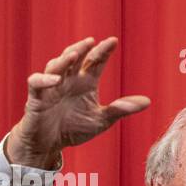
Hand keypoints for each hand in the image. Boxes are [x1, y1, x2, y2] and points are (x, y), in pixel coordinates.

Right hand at [5, 36, 149, 167]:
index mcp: (85, 82)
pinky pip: (37, 83)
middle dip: (82, 49)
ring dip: (64, 60)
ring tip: (75, 55)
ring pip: (55, 66)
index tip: (113, 41)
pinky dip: (45, 79)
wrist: (51, 144)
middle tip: (92, 42)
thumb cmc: (74, 128)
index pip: (95, 62)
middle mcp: (69, 80)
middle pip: (75, 58)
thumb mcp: (101, 120)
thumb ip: (121, 109)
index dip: (103, 51)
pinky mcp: (36, 98)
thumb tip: (148, 101)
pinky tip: (56, 79)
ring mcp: (51, 87)